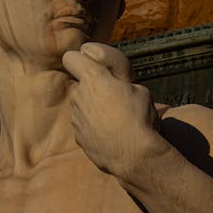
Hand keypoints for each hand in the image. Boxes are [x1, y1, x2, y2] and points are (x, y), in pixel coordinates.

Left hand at [62, 43, 161, 176]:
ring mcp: (76, 117)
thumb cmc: (139, 118)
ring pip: (83, 106)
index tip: (90, 65)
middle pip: (82, 86)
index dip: (80, 59)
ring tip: (116, 121)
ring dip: (95, 109)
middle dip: (94, 90)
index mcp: (93, 78)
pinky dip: (94, 128)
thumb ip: (122, 84)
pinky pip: (85, 125)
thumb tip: (118, 89)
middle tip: (115, 99)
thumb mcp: (141, 90)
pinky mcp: (77, 136)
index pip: (70, 57)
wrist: (132, 154)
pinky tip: (111, 136)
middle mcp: (79, 95)